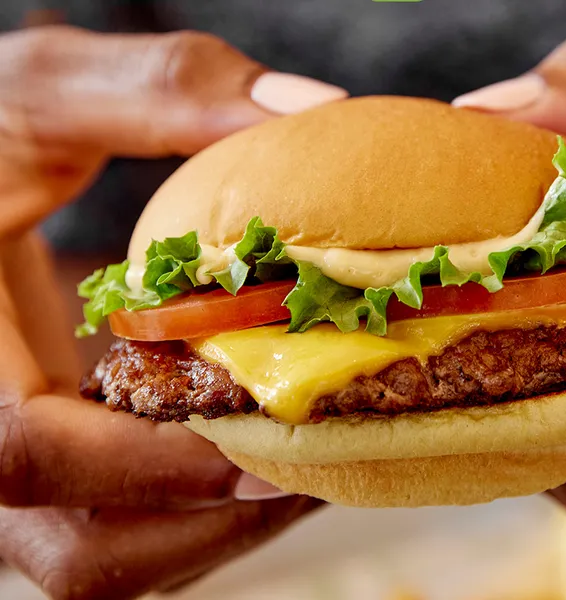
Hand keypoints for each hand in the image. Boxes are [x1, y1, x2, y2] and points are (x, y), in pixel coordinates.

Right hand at [0, 26, 344, 598]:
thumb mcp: (43, 95)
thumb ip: (164, 91)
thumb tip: (310, 104)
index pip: (22, 452)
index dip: (148, 466)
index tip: (264, 451)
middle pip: (74, 551)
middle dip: (203, 523)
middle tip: (305, 472)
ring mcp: (6, 462)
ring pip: (100, 559)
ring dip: (209, 533)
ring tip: (298, 473)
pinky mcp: (46, 463)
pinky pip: (115, 533)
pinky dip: (191, 518)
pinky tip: (253, 461)